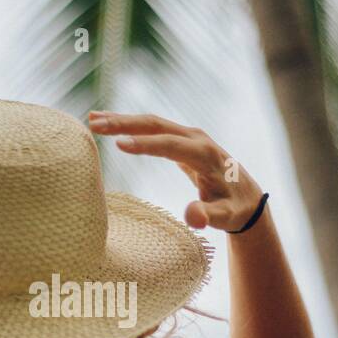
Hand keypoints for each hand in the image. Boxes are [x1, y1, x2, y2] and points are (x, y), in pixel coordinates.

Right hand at [88, 111, 264, 230]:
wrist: (245, 195)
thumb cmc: (234, 208)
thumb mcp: (225, 217)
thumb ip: (209, 216)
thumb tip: (194, 217)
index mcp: (205, 155)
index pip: (171, 145)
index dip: (145, 145)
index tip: (118, 144)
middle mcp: (196, 139)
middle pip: (156, 126)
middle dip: (125, 124)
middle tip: (95, 124)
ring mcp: (188, 136)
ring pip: (151, 123)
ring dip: (122, 120)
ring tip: (92, 120)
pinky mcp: (180, 139)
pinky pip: (152, 128)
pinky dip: (129, 124)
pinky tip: (108, 122)